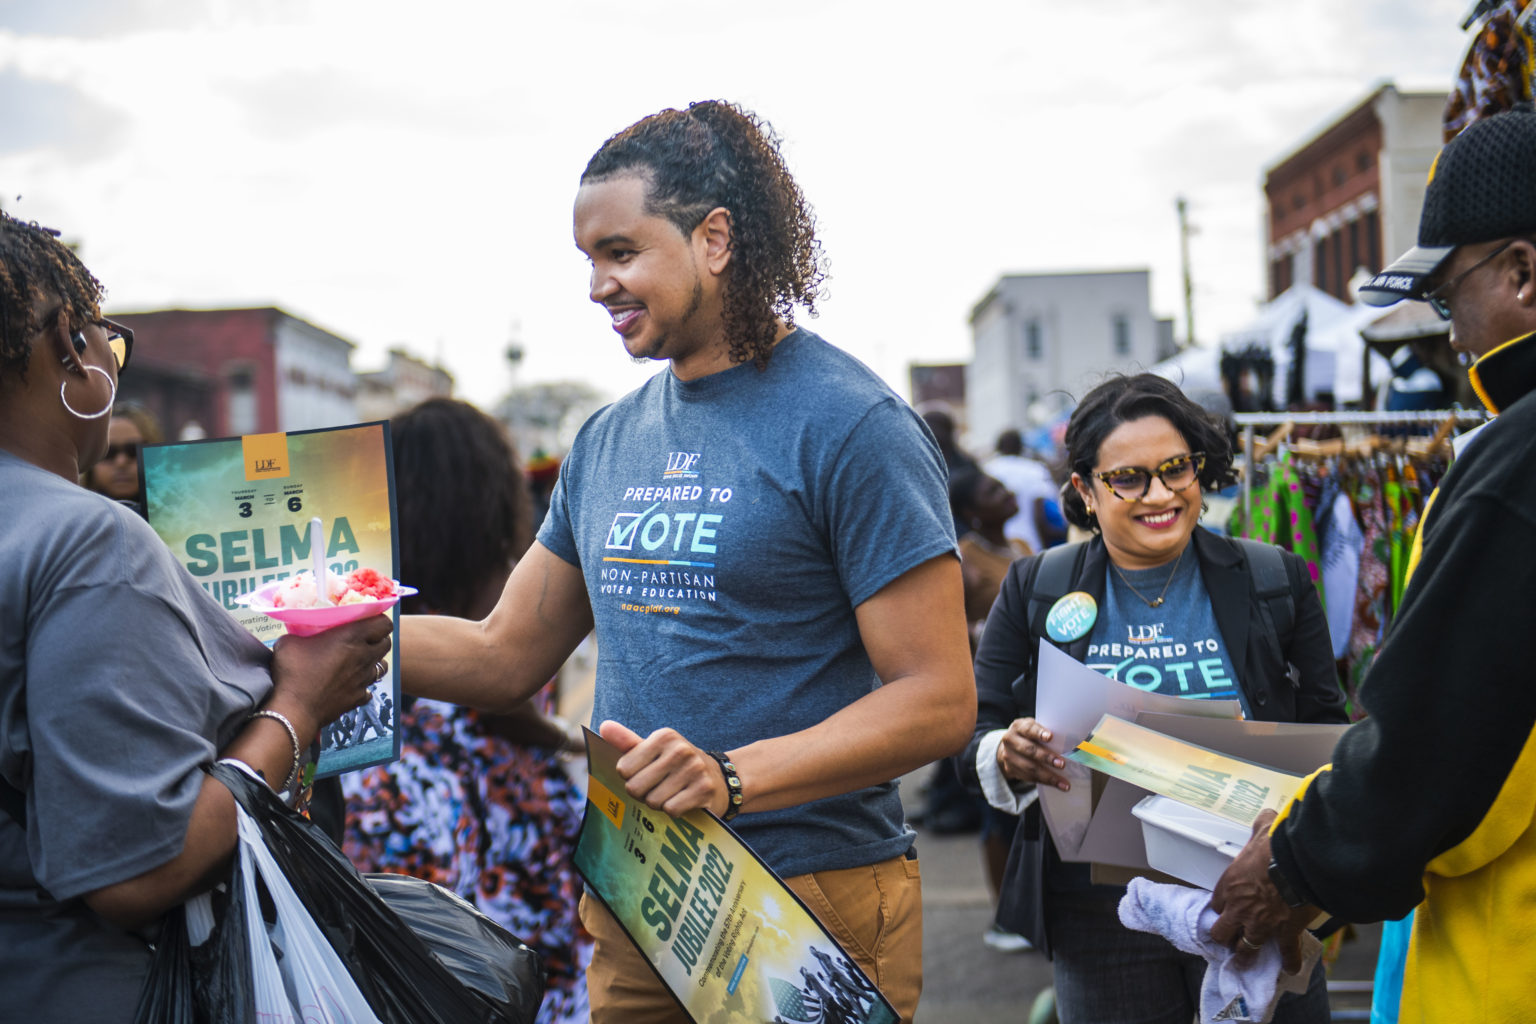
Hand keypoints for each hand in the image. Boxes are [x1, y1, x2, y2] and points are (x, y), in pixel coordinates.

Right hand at [268, 614, 393, 736]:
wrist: (294, 710)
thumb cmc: (292, 672)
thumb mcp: (289, 641)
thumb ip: (301, 633)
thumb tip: (298, 633)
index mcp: (352, 637)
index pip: (385, 624)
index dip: (379, 621)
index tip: (367, 621)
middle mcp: (364, 656)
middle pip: (386, 643)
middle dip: (378, 639)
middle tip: (362, 639)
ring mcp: (364, 679)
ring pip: (382, 666)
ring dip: (374, 661)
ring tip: (358, 661)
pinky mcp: (358, 697)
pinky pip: (369, 688)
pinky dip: (362, 685)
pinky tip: (349, 684)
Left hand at [600, 720, 728, 817]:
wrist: (720, 778)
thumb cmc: (678, 765)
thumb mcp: (655, 749)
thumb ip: (627, 741)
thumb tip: (604, 726)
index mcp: (664, 736)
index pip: (623, 768)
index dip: (631, 777)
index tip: (645, 774)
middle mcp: (680, 749)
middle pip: (635, 787)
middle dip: (643, 794)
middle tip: (658, 787)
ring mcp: (694, 769)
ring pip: (653, 801)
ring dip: (659, 803)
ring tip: (671, 794)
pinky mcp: (703, 790)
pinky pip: (671, 810)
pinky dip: (674, 811)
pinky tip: (683, 801)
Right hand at [996, 716, 1069, 790]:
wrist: (1010, 746)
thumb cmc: (1030, 736)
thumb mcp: (1034, 728)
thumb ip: (1046, 733)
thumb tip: (1074, 741)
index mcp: (1019, 727)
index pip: (1028, 729)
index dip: (1039, 733)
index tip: (1050, 737)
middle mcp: (1010, 740)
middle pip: (1028, 749)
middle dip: (1046, 757)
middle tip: (1062, 764)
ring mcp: (1008, 756)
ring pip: (1028, 767)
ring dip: (1048, 776)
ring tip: (1063, 782)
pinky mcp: (1010, 769)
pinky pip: (1028, 778)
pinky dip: (1044, 782)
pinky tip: (1057, 785)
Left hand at [1209, 809, 1316, 972]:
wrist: (1298, 865)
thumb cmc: (1276, 845)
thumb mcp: (1263, 830)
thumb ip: (1261, 825)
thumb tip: (1267, 817)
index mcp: (1230, 884)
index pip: (1218, 903)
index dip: (1224, 907)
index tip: (1228, 908)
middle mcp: (1240, 909)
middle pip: (1222, 931)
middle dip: (1225, 935)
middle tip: (1229, 938)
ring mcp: (1261, 924)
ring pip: (1245, 948)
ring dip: (1245, 954)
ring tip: (1244, 960)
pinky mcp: (1284, 933)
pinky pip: (1286, 953)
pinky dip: (1289, 961)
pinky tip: (1290, 968)